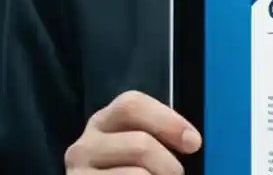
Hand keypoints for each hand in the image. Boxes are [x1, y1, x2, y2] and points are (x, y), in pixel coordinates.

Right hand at [64, 90, 201, 173]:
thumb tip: (191, 141)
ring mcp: (78, 172)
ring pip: (138, 174)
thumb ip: (157, 139)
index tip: (194, 143)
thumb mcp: (138, 151)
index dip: (168, 120)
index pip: (132, 104)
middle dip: (168, 163)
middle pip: (140, 143)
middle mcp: (84, 145)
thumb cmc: (127, 172)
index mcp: (103, 123)